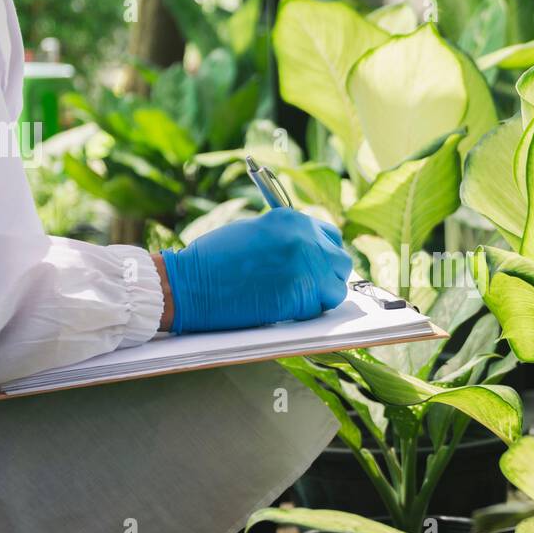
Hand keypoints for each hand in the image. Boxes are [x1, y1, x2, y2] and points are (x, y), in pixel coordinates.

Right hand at [158, 209, 351, 332]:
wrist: (192, 283)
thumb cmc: (215, 259)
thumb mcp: (257, 232)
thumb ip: (287, 238)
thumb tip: (308, 253)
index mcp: (294, 220)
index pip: (331, 237)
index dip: (324, 254)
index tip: (317, 265)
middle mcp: (307, 240)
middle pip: (341, 262)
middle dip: (328, 276)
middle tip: (310, 287)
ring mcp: (308, 268)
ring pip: (337, 288)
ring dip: (322, 296)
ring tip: (297, 299)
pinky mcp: (303, 296)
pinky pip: (320, 308)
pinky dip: (308, 312)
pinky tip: (286, 308)